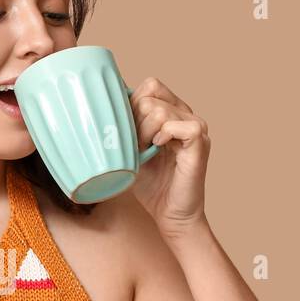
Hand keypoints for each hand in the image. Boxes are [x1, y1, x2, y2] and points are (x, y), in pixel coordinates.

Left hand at [125, 76, 210, 235]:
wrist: (169, 214)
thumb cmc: (150, 185)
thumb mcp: (129, 150)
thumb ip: (123, 126)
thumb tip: (99, 104)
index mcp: (171, 112)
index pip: (150, 86)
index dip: (131, 105)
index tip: (127, 133)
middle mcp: (186, 114)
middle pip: (151, 95)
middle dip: (134, 121)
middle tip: (136, 147)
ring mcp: (195, 126)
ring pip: (160, 110)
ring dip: (143, 133)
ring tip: (146, 152)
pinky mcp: (200, 142)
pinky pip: (178, 125)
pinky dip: (163, 136)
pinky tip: (158, 149)